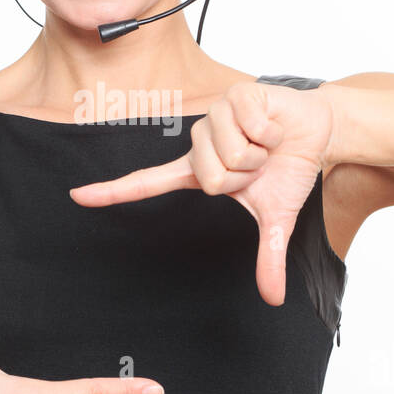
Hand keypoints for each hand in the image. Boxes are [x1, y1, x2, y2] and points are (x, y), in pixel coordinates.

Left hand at [69, 81, 333, 306]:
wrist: (317, 132)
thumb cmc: (287, 169)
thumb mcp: (276, 218)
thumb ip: (269, 256)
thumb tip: (274, 298)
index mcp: (198, 172)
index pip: (147, 183)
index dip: (112, 192)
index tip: (77, 196)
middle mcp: (198, 143)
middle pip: (211, 178)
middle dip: (246, 175)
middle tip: (260, 163)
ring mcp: (213, 116)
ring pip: (231, 152)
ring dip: (261, 153)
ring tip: (267, 143)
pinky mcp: (234, 96)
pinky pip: (249, 126)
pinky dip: (270, 133)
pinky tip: (273, 127)